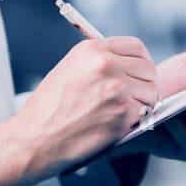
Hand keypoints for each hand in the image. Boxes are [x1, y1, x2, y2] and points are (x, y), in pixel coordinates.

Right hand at [0, 37, 157, 185]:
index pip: (136, 47)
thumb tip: (126, 67)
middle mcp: (106, 64)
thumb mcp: (70, 69)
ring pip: (151, 91)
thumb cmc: (47, 110)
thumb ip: (98, 62)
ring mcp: (117, 88)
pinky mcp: (123, 113)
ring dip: (144, 103)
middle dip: (147, 83)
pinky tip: (120, 124)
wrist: (34, 139)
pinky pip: (145, 112)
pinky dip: (138, 120)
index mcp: (92, 50)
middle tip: (140, 96)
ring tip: (125, 112)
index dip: (142, 61)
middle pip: (148, 68)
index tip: (141, 72)